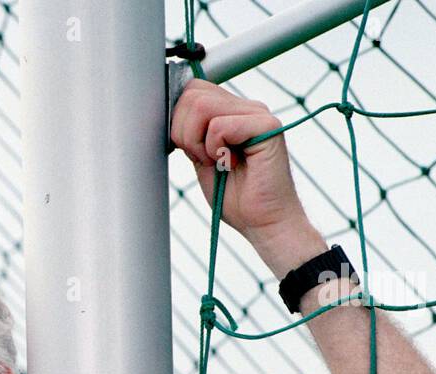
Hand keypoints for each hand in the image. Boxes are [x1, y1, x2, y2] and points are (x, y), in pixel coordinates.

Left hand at [170, 79, 324, 277]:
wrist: (262, 222)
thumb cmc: (234, 196)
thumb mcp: (200, 158)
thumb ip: (190, 131)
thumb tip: (168, 108)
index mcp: (230, 110)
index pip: (191, 90)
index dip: (177, 120)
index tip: (189, 151)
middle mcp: (245, 106)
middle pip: (192, 95)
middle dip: (184, 133)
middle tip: (203, 159)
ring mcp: (257, 113)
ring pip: (201, 107)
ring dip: (198, 143)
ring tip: (217, 162)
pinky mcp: (267, 125)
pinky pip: (219, 126)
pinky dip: (215, 150)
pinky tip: (230, 164)